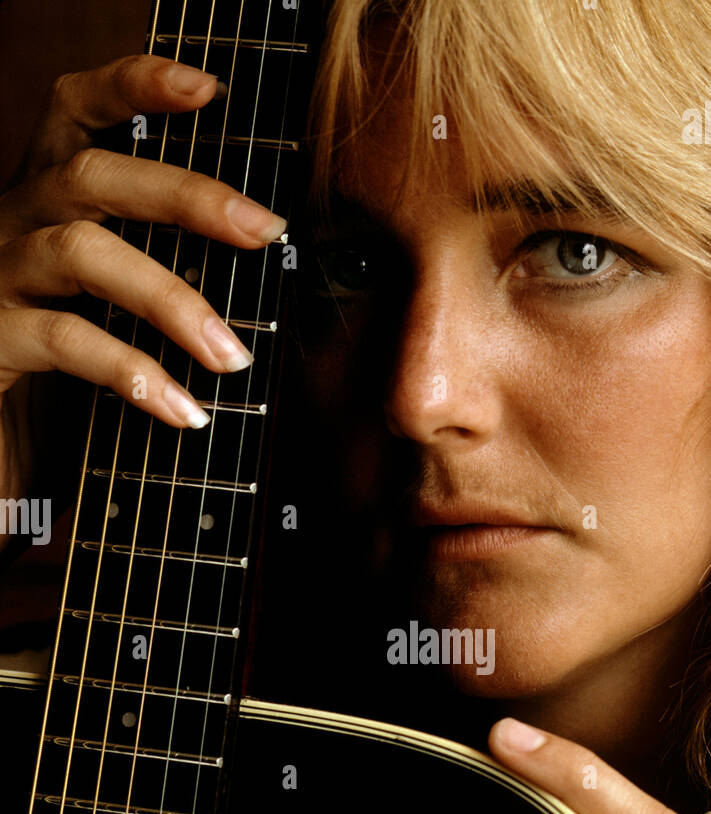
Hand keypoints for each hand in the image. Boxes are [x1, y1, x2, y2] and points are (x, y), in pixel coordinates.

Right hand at [0, 54, 286, 515]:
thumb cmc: (52, 343)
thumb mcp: (101, 289)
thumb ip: (157, 259)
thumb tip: (258, 252)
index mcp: (45, 194)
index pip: (76, 111)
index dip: (134, 87)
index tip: (208, 89)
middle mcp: (15, 219)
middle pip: (90, 176)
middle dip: (184, 195)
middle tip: (263, 229)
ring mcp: (1, 274)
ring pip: (81, 254)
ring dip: (170, 301)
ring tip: (231, 355)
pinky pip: (67, 342)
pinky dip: (133, 372)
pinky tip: (182, 408)